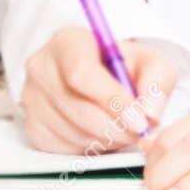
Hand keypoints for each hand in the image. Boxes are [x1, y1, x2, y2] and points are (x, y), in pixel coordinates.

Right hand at [21, 28, 175, 154]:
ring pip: (72, 132)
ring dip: (105, 140)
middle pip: (78, 108)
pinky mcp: (32, 126)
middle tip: (138, 131)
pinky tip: (100, 132)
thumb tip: (150, 114)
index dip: (112, 100)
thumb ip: (157, 80)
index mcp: (67, 41)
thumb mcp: (149, 62)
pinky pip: (63, 147)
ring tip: (122, 129)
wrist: (101, 77)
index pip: (82, 73)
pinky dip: (88, 147)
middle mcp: (42, 67)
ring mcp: (32, 98)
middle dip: (115, 127)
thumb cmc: (122, 67)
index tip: (138, 118)